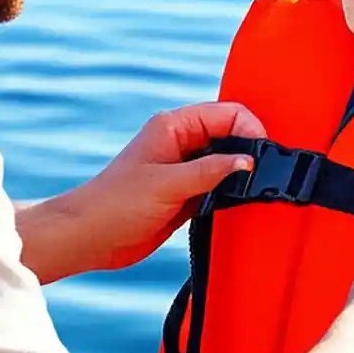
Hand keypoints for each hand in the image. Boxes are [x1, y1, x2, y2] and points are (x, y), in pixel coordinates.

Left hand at [38, 102, 265, 272]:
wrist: (88, 238)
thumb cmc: (115, 204)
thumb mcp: (166, 184)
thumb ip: (210, 171)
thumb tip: (249, 162)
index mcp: (174, 127)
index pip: (227, 114)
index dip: (250, 130)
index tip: (261, 157)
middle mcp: (182, 143)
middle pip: (232, 136)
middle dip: (251, 151)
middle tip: (265, 176)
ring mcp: (184, 170)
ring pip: (227, 163)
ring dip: (242, 175)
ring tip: (256, 191)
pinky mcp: (186, 194)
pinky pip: (219, 187)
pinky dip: (232, 194)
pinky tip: (240, 204)